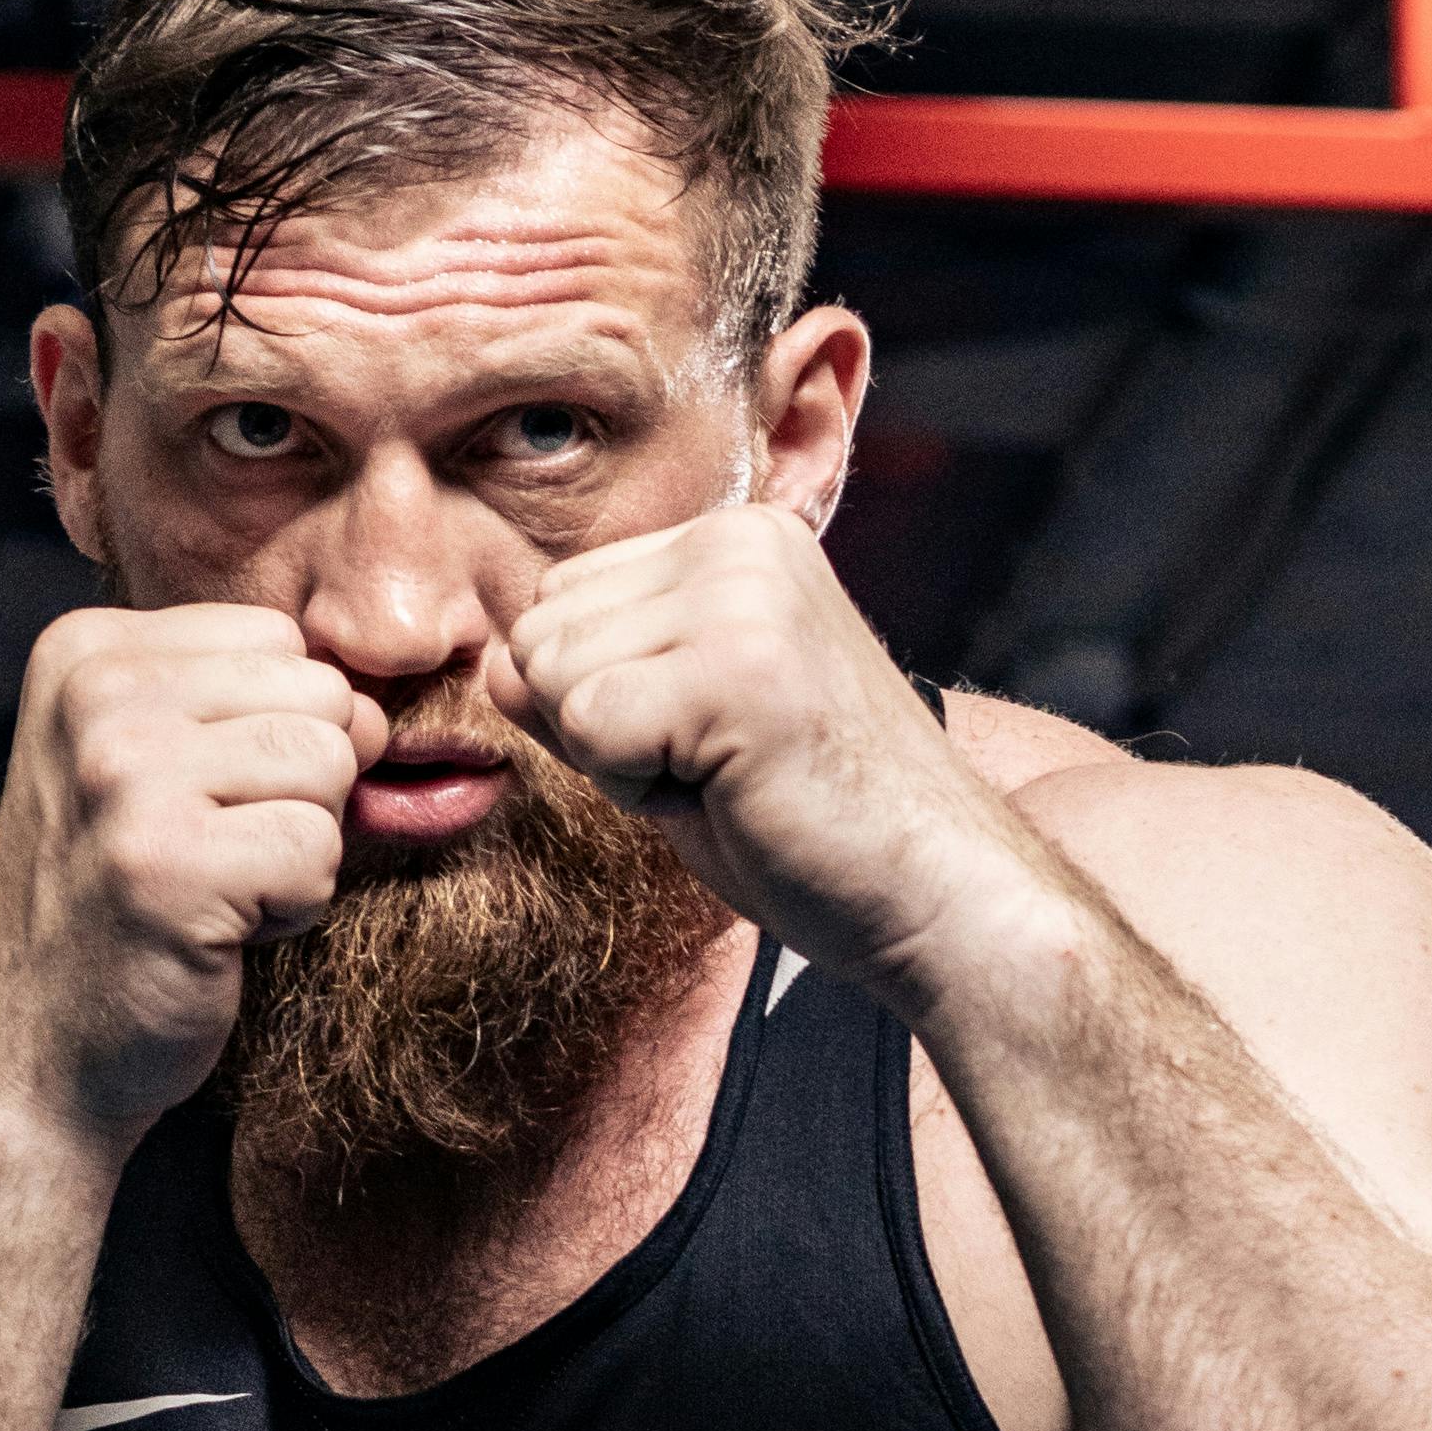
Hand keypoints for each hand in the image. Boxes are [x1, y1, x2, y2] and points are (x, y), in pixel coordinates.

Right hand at [0, 603, 362, 1135]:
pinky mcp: (167, 865)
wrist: (32, 1050)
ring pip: (329, 766)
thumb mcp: (148, 766)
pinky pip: (319, 850)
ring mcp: (125, 777)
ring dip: (302, 850)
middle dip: (301, 791)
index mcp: (87, 652)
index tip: (198, 806)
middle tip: (214, 857)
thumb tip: (377, 707)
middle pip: (319, 695)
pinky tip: (220, 932)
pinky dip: (294, 907)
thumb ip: (242, 705)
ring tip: (218, 891)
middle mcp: (97, 696)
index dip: (275, 735)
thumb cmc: (117, 908)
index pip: (279, 641)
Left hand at [494, 504, 1037, 1007]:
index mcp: (737, 537)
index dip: (607, 700)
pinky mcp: (735, 665)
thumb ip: (589, 679)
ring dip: (620, 760)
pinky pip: (586, 728)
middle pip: (541, 631)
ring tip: (729, 776)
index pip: (561, 599)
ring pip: (554, 677)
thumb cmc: (812, 825)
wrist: (938, 894)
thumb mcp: (681, 729)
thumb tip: (492, 660)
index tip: (714, 740)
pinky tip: (731, 792)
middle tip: (720, 767)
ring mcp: (741, 594)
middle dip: (603, 727)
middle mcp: (739, 539)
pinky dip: (636, 788)